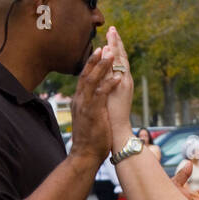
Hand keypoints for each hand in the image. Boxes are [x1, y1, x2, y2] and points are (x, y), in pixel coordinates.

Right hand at [69, 44, 121, 162]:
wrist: (84, 155)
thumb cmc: (90, 139)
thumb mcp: (89, 118)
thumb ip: (91, 106)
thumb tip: (96, 100)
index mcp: (80, 100)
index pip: (85, 77)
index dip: (92, 63)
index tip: (100, 51)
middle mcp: (80, 100)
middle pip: (87, 74)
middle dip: (96, 59)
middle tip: (105, 45)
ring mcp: (85, 106)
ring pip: (92, 80)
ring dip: (103, 66)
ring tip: (111, 53)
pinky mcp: (93, 113)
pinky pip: (101, 94)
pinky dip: (109, 84)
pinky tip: (118, 77)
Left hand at [104, 25, 134, 143]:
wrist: (114, 135)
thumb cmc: (109, 123)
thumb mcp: (106, 102)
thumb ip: (106, 89)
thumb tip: (102, 82)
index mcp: (119, 84)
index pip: (118, 63)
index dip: (115, 49)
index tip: (110, 36)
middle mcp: (123, 83)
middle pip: (121, 59)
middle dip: (116, 43)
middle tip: (112, 28)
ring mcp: (124, 85)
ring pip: (120, 62)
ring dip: (117, 47)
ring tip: (113, 33)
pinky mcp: (122, 90)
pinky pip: (117, 71)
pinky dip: (115, 61)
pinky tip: (110, 50)